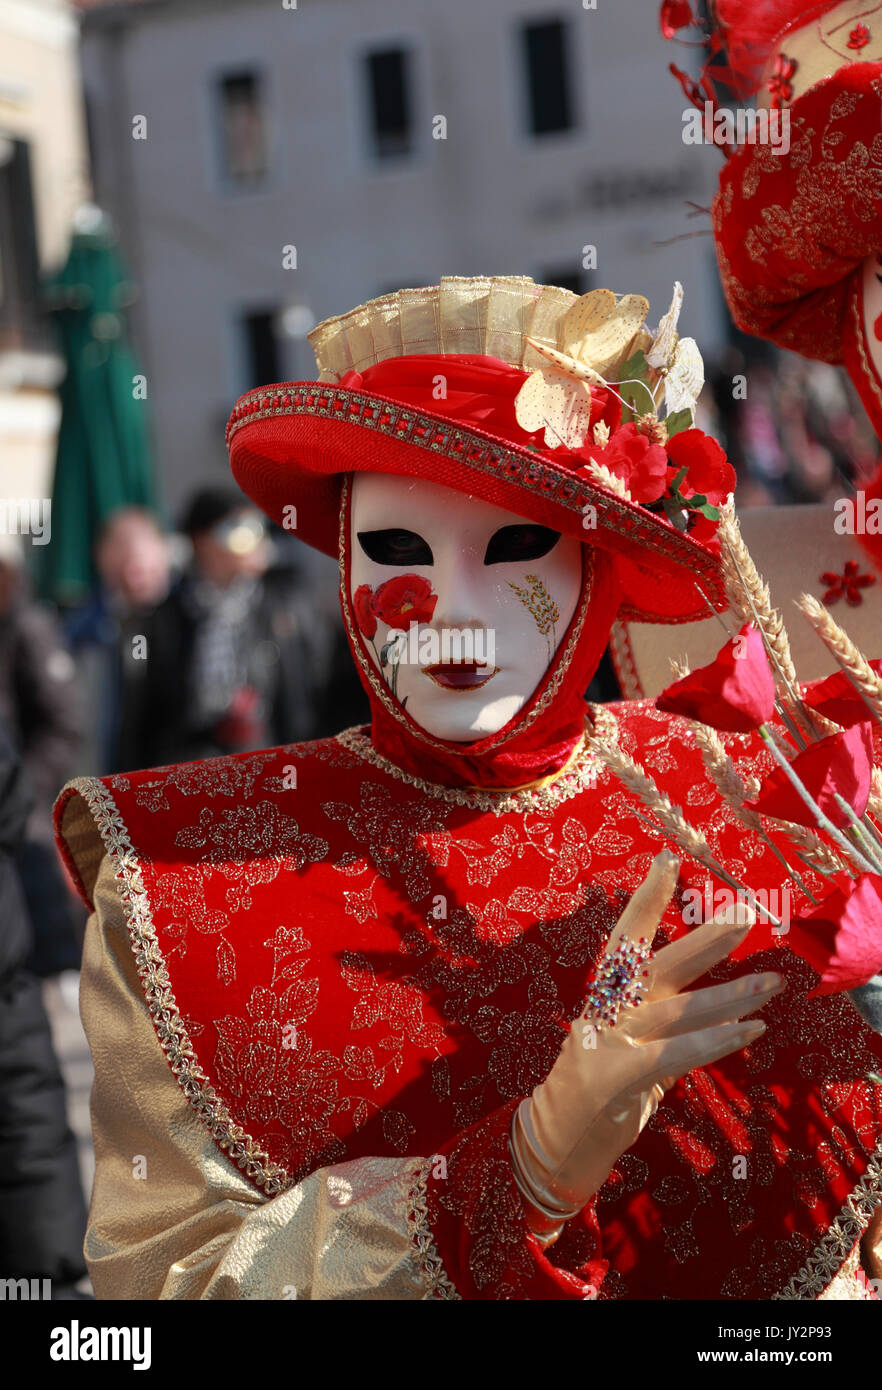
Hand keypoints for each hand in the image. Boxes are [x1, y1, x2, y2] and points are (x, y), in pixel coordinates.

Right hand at [509, 851, 784, 1242]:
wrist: (558, 1137)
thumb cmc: (602, 1082)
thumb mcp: (631, 1039)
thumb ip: (663, 1015)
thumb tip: (724, 998)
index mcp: (607, 993)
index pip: (628, 936)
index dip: (647, 898)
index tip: (669, 858)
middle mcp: (608, 1009)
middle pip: (661, 963)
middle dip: (707, 938)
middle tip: (748, 914)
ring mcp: (610, 1041)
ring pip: (678, 1010)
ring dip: (730, 995)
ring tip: (772, 983)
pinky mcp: (617, 1076)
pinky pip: (674, 1054)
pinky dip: (715, 1041)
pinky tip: (750, 1030)